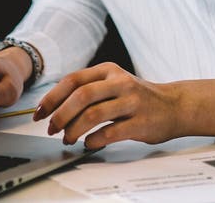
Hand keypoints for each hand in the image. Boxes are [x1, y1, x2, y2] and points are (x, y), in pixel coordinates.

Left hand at [33, 62, 214, 148]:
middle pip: (81, 95)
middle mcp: (119, 82)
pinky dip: (95, 140)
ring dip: (74, 129)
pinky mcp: (141, 122)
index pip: (73, 80)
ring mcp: (131, 102)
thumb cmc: (137, 96)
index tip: (40, 112)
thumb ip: (90, 89)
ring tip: (67, 139)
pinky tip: (88, 144)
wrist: (174, 105)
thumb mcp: (114, 82)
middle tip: (51, 128)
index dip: (53, 97)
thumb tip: (55, 106)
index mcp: (108, 70)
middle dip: (61, 114)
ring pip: (94, 114)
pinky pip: (111, 132)